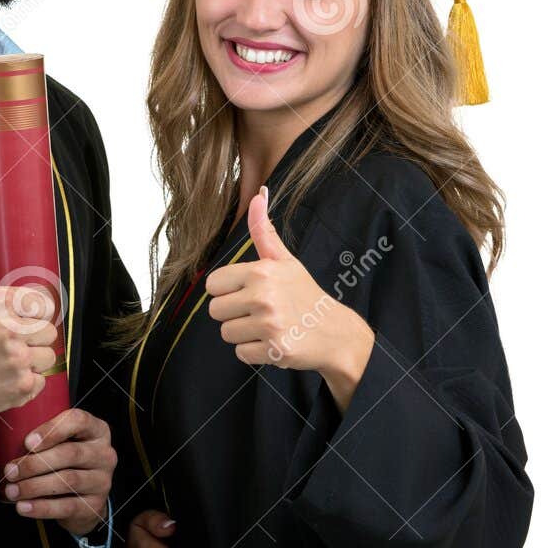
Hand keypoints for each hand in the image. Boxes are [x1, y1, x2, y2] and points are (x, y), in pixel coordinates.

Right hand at [0, 205, 58, 424]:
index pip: (44, 305)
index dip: (30, 314)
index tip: (12, 321)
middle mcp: (9, 331)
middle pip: (48, 331)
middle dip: (30, 337)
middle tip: (3, 342)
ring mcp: (15, 362)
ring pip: (47, 357)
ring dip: (29, 360)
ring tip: (3, 359)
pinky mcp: (18, 389)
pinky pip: (41, 382)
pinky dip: (25, 383)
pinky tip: (3, 376)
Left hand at [0, 408, 115, 537]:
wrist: (81, 496)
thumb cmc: (59, 459)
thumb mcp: (41, 442)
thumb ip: (11, 435)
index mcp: (93, 428)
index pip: (78, 420)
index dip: (53, 429)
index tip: (27, 441)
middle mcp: (104, 452)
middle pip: (71, 453)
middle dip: (35, 463)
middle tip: (10, 470)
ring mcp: (102, 480)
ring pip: (68, 481)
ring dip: (35, 486)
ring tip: (11, 491)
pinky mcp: (95, 505)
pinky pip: (67, 506)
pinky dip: (42, 507)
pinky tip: (23, 506)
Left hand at [205, 187, 373, 405]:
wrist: (335, 332)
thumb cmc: (305, 294)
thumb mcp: (285, 261)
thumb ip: (264, 232)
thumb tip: (258, 195)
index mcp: (261, 272)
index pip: (212, 284)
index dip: (227, 290)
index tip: (248, 292)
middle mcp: (264, 296)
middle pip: (216, 311)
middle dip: (234, 314)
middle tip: (260, 311)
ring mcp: (270, 324)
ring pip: (226, 333)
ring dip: (244, 334)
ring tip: (269, 326)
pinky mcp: (274, 350)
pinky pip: (241, 353)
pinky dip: (255, 352)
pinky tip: (274, 341)